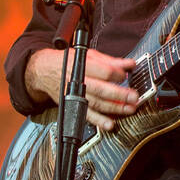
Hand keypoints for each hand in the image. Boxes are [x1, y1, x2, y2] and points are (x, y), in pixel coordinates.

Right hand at [24, 48, 139, 130]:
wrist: (45, 71)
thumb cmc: (68, 61)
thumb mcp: (88, 55)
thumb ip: (110, 61)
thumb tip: (130, 64)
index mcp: (82, 65)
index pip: (104, 71)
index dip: (118, 74)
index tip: (126, 75)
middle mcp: (78, 81)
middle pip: (101, 89)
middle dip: (119, 94)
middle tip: (134, 97)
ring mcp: (75, 95)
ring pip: (96, 103)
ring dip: (114, 108)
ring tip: (129, 109)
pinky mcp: (73, 105)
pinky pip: (87, 115)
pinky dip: (99, 121)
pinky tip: (109, 124)